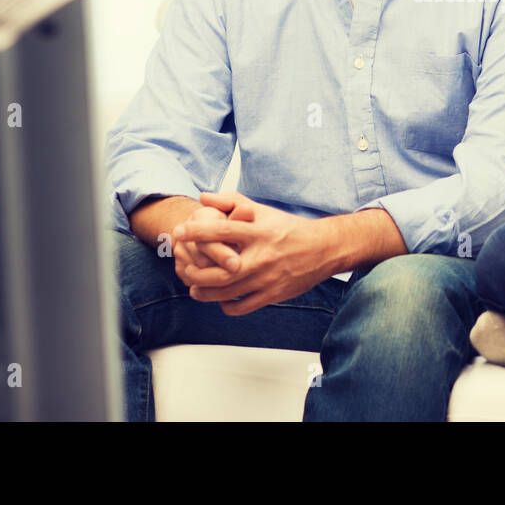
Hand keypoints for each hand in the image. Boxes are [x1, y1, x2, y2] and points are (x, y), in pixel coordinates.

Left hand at [172, 191, 335, 315]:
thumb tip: (204, 198)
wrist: (324, 249)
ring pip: (228, 292)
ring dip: (205, 291)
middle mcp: (263, 256)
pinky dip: (226, 305)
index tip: (180, 232)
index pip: (224, 231)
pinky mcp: (273, 295)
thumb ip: (232, 202)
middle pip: (221, 270)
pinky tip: (220, 298)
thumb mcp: (263, 210)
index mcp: (260, 232)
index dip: (198, 232)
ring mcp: (268, 278)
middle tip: (186, 267)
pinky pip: (242, 307)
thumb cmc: (290, 228)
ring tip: (195, 287)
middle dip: (197, 271)